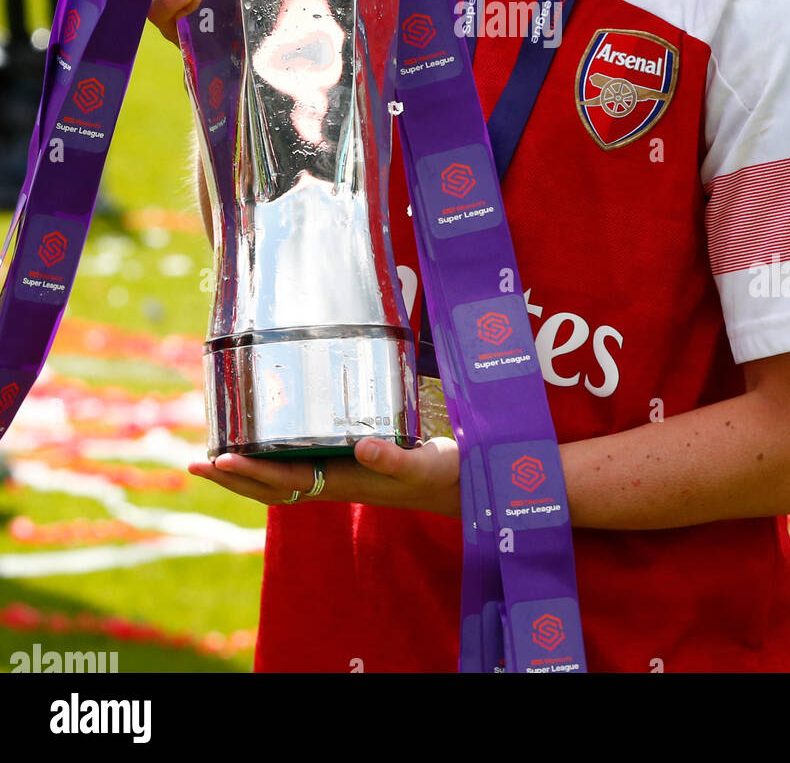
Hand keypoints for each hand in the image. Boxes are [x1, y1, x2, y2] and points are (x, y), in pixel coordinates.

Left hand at [189, 437, 460, 517]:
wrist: (456, 483)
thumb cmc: (437, 472)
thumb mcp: (420, 462)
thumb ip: (393, 456)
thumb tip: (362, 445)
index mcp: (340, 482)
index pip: (282, 481)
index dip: (249, 471)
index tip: (219, 458)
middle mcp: (330, 482)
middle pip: (268, 486)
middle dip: (230, 475)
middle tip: (194, 462)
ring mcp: (334, 476)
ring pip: (276, 479)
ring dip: (243, 471)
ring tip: (213, 456)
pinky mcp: (342, 465)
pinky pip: (293, 466)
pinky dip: (268, 457)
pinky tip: (262, 442)